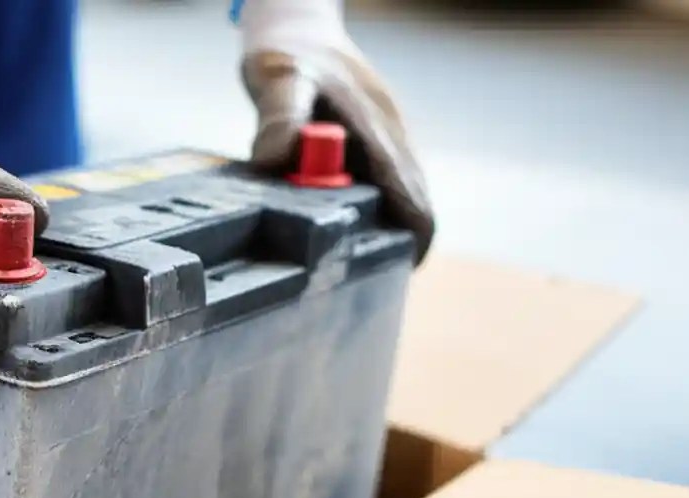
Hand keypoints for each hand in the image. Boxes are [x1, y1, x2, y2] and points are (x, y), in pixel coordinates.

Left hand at [237, 0, 433, 260]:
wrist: (298, 29)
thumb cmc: (286, 54)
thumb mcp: (276, 78)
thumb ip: (278, 116)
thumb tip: (275, 160)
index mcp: (372, 122)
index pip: (407, 186)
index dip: (413, 229)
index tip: (406, 264)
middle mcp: (388, 132)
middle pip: (412, 195)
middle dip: (399, 236)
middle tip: (371, 277)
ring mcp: (384, 137)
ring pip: (399, 191)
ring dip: (381, 222)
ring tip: (353, 261)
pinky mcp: (372, 143)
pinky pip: (380, 182)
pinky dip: (367, 206)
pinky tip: (338, 226)